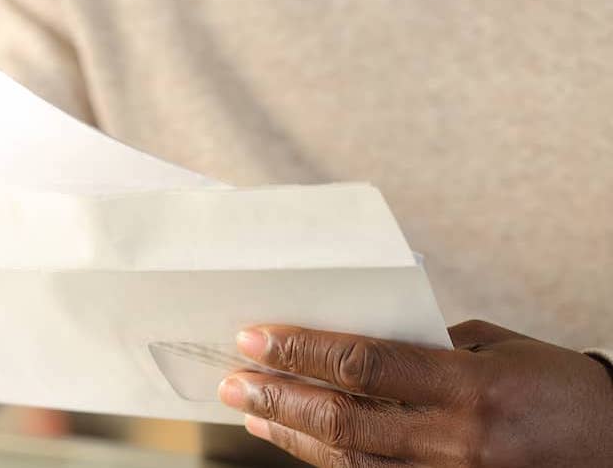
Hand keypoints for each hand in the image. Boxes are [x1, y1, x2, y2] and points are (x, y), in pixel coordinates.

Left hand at [219, 320, 612, 466]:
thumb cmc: (559, 390)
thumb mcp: (496, 348)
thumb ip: (424, 348)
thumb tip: (352, 348)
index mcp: (472, 388)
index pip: (365, 364)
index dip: (301, 350)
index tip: (254, 337)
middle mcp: (458, 442)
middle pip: (344, 419)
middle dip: (278, 395)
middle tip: (233, 377)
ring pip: (349, 461)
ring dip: (290, 434)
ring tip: (251, 408)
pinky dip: (327, 462)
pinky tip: (296, 441)